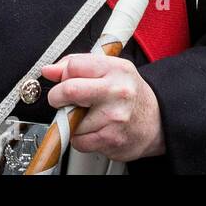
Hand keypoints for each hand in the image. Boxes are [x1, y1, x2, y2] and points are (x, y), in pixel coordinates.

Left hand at [42, 53, 165, 161]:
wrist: (156, 122)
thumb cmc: (130, 95)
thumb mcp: (111, 70)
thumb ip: (80, 66)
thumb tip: (50, 70)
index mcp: (116, 69)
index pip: (74, 65)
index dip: (62, 74)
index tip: (63, 80)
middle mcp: (116, 91)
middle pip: (69, 90)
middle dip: (57, 97)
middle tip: (61, 100)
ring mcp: (114, 116)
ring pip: (70, 119)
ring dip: (71, 120)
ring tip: (87, 115)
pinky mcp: (110, 139)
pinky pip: (78, 140)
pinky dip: (79, 137)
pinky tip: (93, 129)